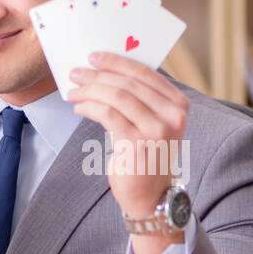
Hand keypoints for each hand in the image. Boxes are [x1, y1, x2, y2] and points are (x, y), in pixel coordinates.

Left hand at [66, 52, 189, 219]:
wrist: (150, 195)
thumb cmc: (146, 156)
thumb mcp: (154, 124)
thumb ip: (142, 99)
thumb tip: (108, 71)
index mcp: (179, 105)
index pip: (145, 73)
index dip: (117, 62)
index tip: (95, 58)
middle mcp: (172, 116)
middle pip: (128, 83)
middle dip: (98, 75)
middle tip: (77, 73)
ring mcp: (156, 130)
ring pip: (116, 96)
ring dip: (89, 90)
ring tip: (73, 92)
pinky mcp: (136, 143)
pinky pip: (107, 114)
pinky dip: (89, 107)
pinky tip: (79, 108)